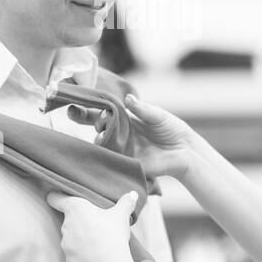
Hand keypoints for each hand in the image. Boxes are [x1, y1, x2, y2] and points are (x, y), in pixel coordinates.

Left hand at [47, 190, 137, 261]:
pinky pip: (75, 254)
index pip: (55, 198)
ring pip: (71, 238)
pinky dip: (82, 255)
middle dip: (79, 222)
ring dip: (81, 239)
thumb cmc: (113, 234)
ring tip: (97, 242)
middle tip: (96, 225)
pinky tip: (95, 256)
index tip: (58, 198)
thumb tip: (133, 194)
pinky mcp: (69, 259)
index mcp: (75, 208)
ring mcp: (65, 243)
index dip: (56, 197)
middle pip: (68, 220)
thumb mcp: (121, 215)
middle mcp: (65, 225)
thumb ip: (126, 202)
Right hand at [68, 94, 195, 179]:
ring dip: (98, 137)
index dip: (89, 108)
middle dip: (86, 119)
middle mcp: (120, 132)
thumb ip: (142, 109)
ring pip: (101, 142)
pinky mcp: (127, 162)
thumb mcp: (158, 116)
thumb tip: (127, 99)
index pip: (104, 110)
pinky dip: (105, 155)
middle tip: (87, 117)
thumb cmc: (172, 129)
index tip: (77, 105)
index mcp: (126, 118)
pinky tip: (104, 149)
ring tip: (103, 135)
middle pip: (97, 125)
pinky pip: (111, 159)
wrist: (185, 152)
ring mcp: (122, 147)